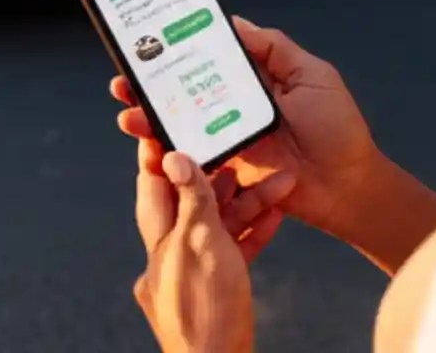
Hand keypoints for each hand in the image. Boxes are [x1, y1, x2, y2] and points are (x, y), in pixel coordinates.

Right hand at [115, 17, 380, 239]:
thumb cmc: (337, 128)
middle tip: (123, 79)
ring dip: (150, 119)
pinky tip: (147, 144)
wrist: (346, 186)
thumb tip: (234, 22)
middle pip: (184, 92)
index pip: (208, 61)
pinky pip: (191, 159)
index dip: (179, 51)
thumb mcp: (311, 75)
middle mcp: (233, 108)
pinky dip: (167, 152)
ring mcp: (227, 140)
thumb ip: (273, 48)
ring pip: (180, 125)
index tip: (149, 39)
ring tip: (127, 112)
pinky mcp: (225, 171)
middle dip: (150, 86)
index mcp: (252, 81)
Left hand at [134, 148, 261, 352]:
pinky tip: (275, 216)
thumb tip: (173, 156)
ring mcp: (194, 270)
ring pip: (220, 225)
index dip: (165, 151)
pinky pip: (234, 250)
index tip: (177, 124)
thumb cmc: (205, 311)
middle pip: (194, 201)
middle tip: (248, 151)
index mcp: (159, 237)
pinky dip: (252, 232)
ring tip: (280, 183)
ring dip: (248, 202)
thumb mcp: (200, 243)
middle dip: (224, 176)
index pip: (155, 182)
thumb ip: (191, 199)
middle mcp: (171, 251)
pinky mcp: (217, 288)